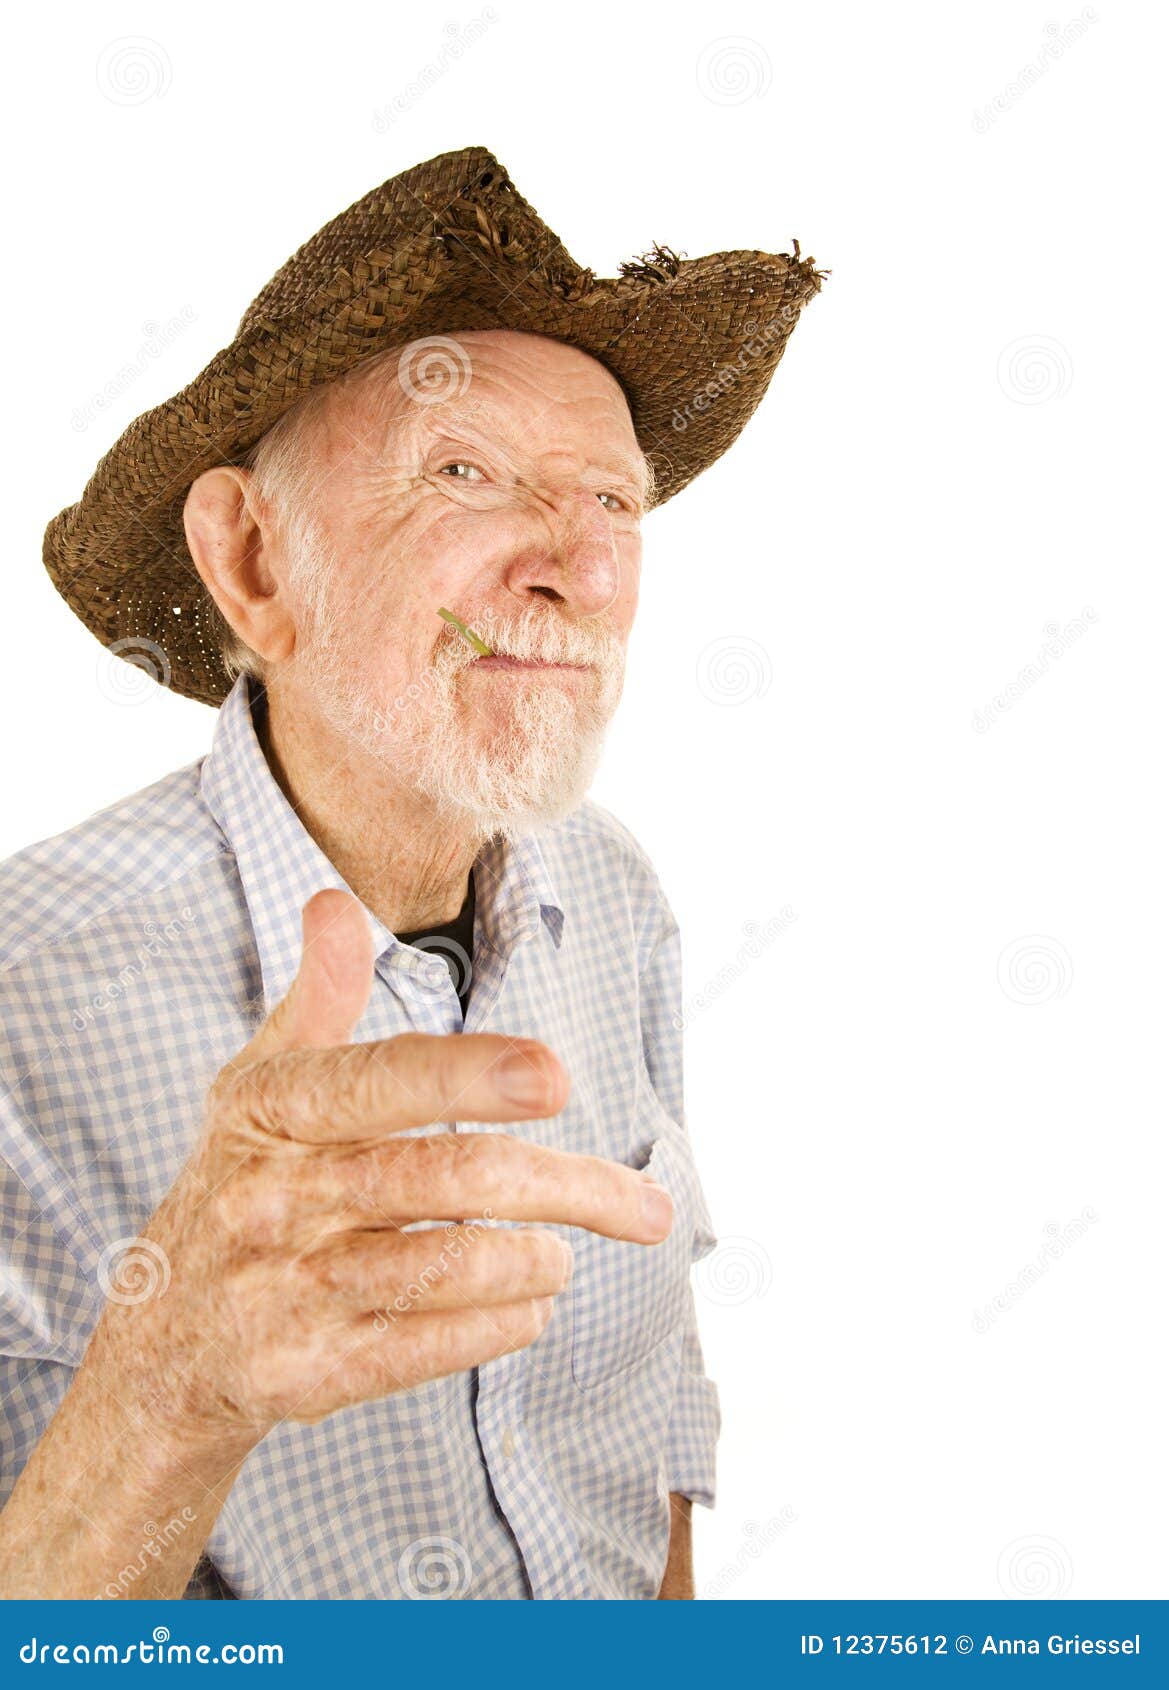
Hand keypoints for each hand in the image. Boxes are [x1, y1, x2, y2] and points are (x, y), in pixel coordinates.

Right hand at [83, 889, 672, 1454]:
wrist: (164, 1341)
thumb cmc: (241, 1183)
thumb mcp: (260, 1084)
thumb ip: (318, 997)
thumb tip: (333, 902)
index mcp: (275, 1111)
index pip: (381, 1081)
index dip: (470, 1076)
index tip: (557, 1075)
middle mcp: (276, 1197)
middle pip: (447, 1180)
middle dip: (566, 1189)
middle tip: (646, 1205)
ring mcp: (288, 1289)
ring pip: (445, 1268)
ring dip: (534, 1261)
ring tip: (564, 1252)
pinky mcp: (306, 1371)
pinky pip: (425, 1347)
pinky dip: (499, 1324)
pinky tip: (530, 1305)